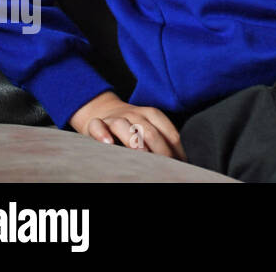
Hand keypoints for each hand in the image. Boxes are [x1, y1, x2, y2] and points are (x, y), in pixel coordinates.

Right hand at [68, 90, 185, 158]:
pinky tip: (108, 144)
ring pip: (123, 125)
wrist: (102, 109)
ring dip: (133, 140)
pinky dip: (102, 134)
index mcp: (153, 115)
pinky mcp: (95, 123)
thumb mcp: (148, 128)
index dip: (175, 150)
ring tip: (141, 154)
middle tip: (163, 166)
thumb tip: (180, 160)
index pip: (168, 132)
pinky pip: (97, 126)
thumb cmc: (131, 126)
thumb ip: (162, 140)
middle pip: (149, 131)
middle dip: (159, 149)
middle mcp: (135, 114)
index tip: (178, 164)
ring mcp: (115, 118)